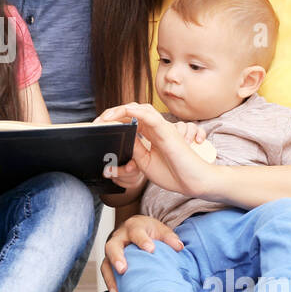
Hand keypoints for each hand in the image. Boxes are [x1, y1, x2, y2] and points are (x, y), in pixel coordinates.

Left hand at [98, 102, 216, 197]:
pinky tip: (123, 114)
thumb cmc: (174, 173)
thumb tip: (121, 138)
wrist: (193, 182)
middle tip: (97, 122)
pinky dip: (135, 112)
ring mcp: (162, 127)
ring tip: (105, 118)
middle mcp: (156, 128)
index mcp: (150, 135)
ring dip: (120, 110)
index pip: (129, 119)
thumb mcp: (145, 161)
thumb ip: (134, 148)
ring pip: (140, 109)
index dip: (113, 120)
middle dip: (112, 113)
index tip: (98, 127)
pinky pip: (150, 116)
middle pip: (132, 110)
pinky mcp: (167, 131)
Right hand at [98, 214, 183, 291]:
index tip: (151, 249)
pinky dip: (111, 286)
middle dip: (117, 258)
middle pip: (113, 246)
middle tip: (123, 270)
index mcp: (133, 227)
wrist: (137, 228)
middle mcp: (119, 238)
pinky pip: (106, 274)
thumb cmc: (149, 231)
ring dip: (110, 279)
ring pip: (106, 263)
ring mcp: (112, 251)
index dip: (142, 241)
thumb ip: (169, 238)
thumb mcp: (160, 230)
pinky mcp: (109, 263)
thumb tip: (179, 247)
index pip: (136, 232)